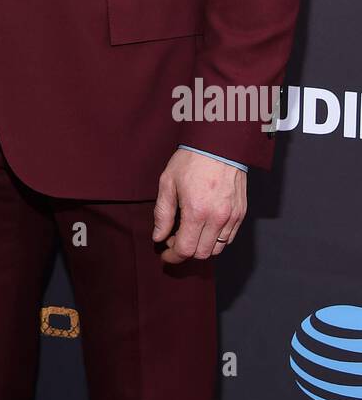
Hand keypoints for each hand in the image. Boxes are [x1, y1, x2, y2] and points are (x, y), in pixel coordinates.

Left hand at [152, 148, 246, 263]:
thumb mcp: (168, 182)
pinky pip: (229, 238)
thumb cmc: (192, 160)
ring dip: (201, 247)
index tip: (165, 253)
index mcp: (197, 212)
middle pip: (201, 253)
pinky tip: (205, 227)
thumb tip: (158, 236)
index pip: (185, 249)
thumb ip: (163, 213)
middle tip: (174, 240)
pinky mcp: (241, 213)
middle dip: (185, 252)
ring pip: (217, 249)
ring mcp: (232, 216)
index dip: (173, 256)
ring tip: (190, 233)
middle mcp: (217, 218)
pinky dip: (216, 239)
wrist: (219, 144)